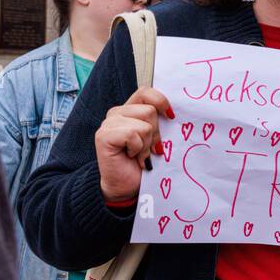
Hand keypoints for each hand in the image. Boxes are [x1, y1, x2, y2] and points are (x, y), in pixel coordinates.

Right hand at [95, 86, 172, 200]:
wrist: (127, 186)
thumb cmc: (144, 163)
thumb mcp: (157, 139)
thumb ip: (161, 123)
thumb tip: (176, 114)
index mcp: (130, 110)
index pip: (146, 92)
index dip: (161, 102)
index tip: (171, 118)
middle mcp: (117, 113)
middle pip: (150, 111)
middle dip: (156, 133)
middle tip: (149, 149)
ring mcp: (108, 124)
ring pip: (144, 124)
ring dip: (146, 144)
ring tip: (139, 154)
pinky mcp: (103, 136)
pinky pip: (132, 135)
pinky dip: (137, 149)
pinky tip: (131, 157)